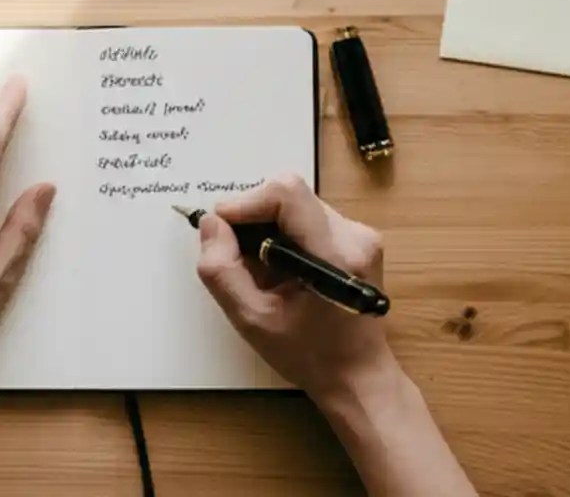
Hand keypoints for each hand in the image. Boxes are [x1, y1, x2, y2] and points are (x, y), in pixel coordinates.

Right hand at [196, 174, 392, 401]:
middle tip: (236, 256)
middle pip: (288, 196)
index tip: (220, 229)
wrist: (358, 375)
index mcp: (335, 255)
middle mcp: (353, 235)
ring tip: (259, 269)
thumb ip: (222, 270)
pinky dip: (282, 234)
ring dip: (266, 227)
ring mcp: (359, 234)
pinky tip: (278, 269)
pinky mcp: (356, 238)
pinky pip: (307, 217)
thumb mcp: (252, 320)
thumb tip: (210, 224)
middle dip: (252, 218)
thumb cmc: (309, 355)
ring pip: (295, 205)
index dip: (245, 202)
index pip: (286, 194)